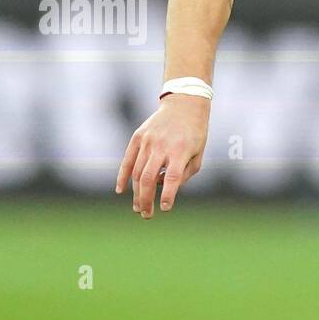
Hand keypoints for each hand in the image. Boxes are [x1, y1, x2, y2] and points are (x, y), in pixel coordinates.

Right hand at [115, 95, 209, 216]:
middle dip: (146, 200)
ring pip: (136, 172)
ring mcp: (147, 141)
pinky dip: (122, 176)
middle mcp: (162, 146)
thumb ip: (184, 174)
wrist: (184, 105)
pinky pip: (127, 160)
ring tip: (138, 208)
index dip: (167, 195)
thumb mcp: (198, 154)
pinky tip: (120, 190)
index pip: (172, 178)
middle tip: (146, 215)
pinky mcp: (137, 137)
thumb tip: (163, 187)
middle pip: (148, 179)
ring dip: (136, 193)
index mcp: (180, 151)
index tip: (164, 208)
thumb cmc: (194, 134)